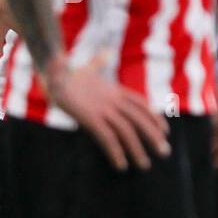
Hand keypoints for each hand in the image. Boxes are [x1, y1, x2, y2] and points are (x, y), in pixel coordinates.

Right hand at [45, 57, 169, 170]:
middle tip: (165, 153)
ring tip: (144, 165)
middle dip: (153, 136)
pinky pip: (107, 138)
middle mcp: (112, 99)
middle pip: (139, 119)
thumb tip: (106, 51)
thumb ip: (99, 63)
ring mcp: (102, 108)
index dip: (154, 117)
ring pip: (126, 131)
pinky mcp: (90, 117)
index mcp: (114, 89)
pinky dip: (116, 152)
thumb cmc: (67, 72)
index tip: (165, 131)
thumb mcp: (87, 68)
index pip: (141, 104)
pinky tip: (121, 165)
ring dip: (137, 150)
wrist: (51, 71)